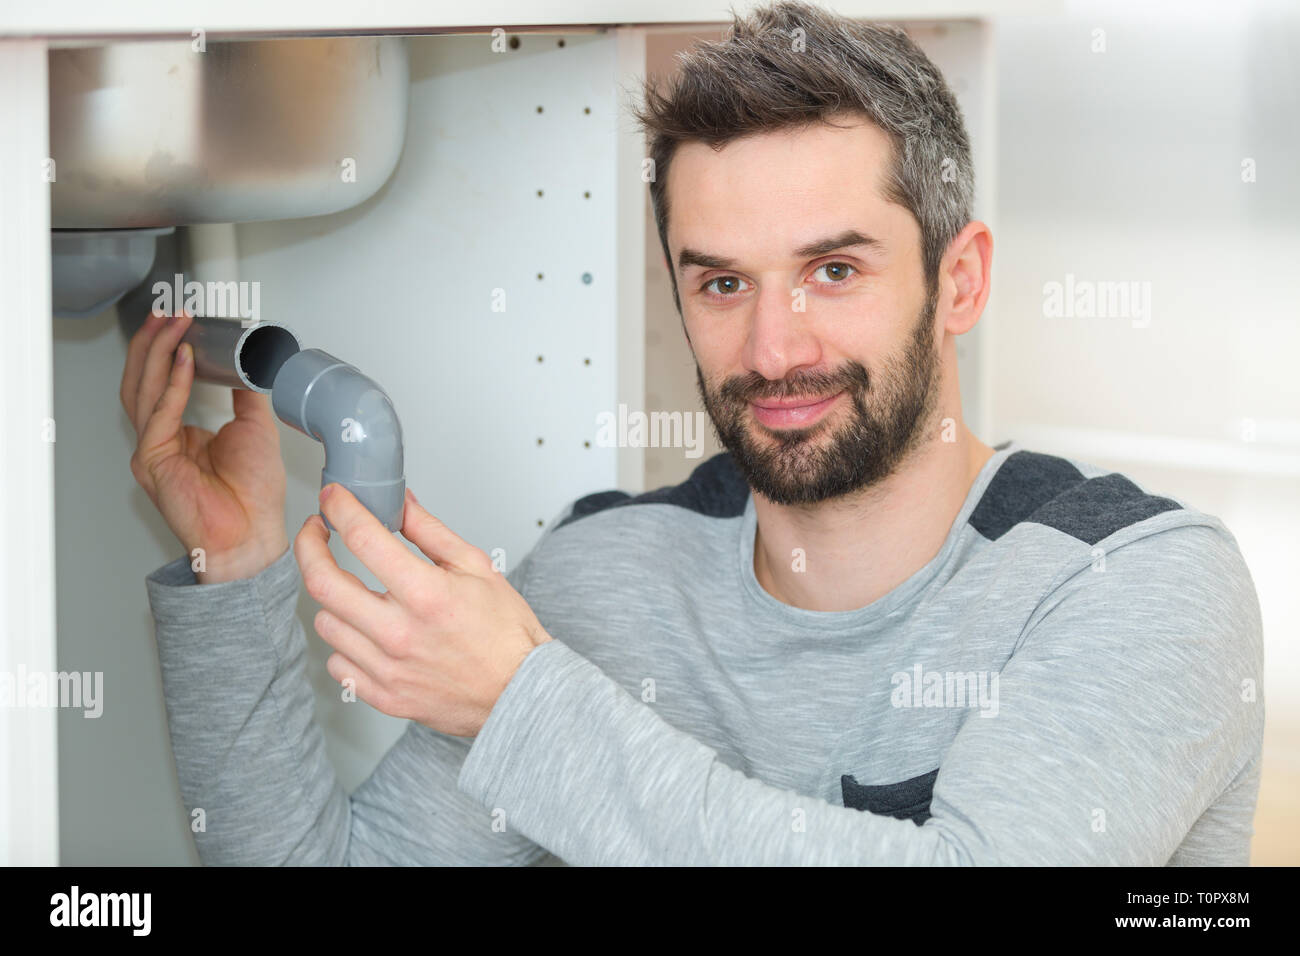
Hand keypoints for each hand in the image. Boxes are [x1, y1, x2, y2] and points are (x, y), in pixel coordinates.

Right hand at [121, 310, 289, 582]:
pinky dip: (174, 383)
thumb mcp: (255, 426)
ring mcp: (152, 449)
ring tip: (174, 324)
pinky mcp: (153, 460)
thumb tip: (249, 361)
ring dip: (159, 352)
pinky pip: (159, 413)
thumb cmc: (253, 497)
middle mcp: (159, 439)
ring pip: (144, 389)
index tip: (183, 321)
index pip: (162, 381)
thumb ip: (245, 392)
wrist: (251, 536)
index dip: (168, 349)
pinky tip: (186, 359)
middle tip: (170, 312)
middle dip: (154, 341)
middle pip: (143, 379)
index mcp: (178, 433)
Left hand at [294, 483, 551, 736]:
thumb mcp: (477, 567)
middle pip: (322, 583)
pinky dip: (345, 643)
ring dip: (331, 598)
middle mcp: (400, 633)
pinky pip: (338, 664)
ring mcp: (388, 668)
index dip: (340, 509)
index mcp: (426, 594)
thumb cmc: (506, 633)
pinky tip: (365, 632)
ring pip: (325, 623)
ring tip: (352, 589)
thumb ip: (430, 532)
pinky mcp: (384, 695)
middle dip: (309, 547)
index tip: (333, 498)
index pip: (363, 539)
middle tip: (316, 534)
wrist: (520, 691)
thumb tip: (400, 503)